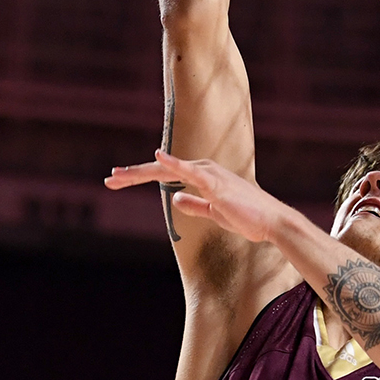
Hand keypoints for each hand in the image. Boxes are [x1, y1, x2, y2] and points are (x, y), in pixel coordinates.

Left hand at [106, 150, 298, 243]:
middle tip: (108, 179)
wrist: (270, 223)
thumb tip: (175, 197)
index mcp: (202, 175)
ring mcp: (208, 173)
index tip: (118, 181)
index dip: (139, 177)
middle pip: (159, 170)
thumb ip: (194, 204)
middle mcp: (202, 169)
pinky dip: (173, 162)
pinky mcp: (215, 183)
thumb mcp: (213, 212)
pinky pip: (189, 170)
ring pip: (166, 169)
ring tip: (117, 176)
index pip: (164, 174)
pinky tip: (157, 156)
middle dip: (132, 174)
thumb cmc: (247, 217)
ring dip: (140, 172)